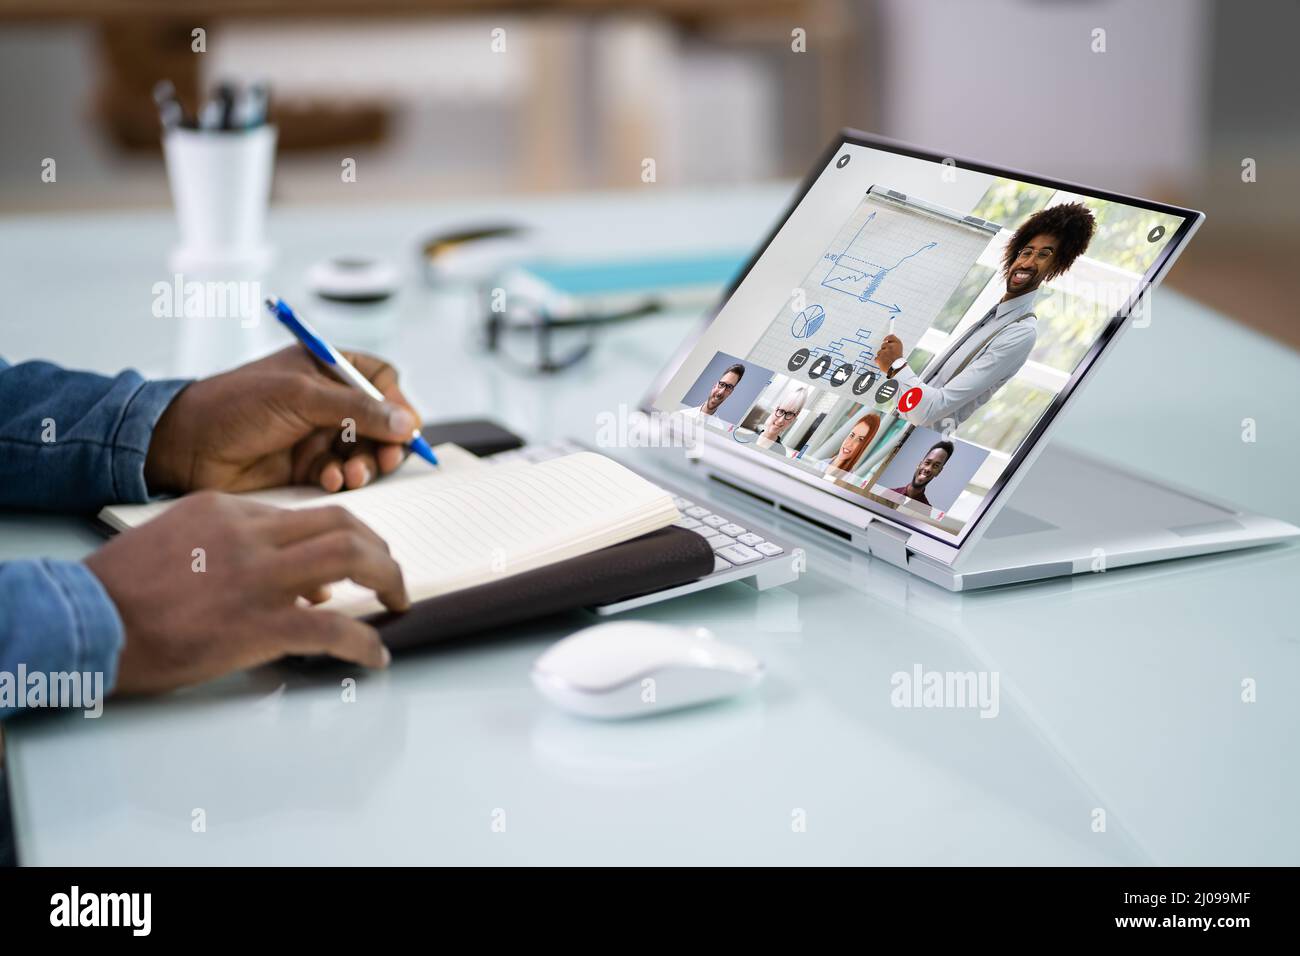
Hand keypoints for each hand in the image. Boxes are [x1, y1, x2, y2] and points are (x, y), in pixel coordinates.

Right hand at [85, 493, 409, 694]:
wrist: (85, 621)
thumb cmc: (120, 592)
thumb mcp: (176, 541)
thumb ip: (233, 548)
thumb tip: (295, 583)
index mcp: (228, 512)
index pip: (305, 514)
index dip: (339, 536)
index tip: (349, 564)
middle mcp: (250, 536)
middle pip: (342, 524)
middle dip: (379, 549)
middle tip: (391, 575)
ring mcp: (258, 578)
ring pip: (349, 559)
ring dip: (387, 579)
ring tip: (399, 601)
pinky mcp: (259, 625)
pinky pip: (332, 630)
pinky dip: (364, 643)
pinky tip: (375, 657)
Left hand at [146, 346, 419, 494]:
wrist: (185, 447)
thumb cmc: (235, 406)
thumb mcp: (301, 397)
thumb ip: (358, 409)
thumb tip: (407, 424)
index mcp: (324, 367)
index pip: (380, 380)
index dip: (397, 403)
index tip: (405, 428)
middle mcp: (325, 400)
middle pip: (379, 421)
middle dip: (385, 442)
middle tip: (387, 460)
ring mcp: (316, 434)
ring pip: (362, 451)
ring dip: (364, 464)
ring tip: (353, 474)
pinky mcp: (305, 466)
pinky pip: (340, 473)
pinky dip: (340, 478)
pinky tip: (326, 480)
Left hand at [875, 335, 903, 375]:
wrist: (897, 369)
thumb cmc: (898, 360)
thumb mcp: (899, 349)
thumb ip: (893, 343)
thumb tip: (887, 340)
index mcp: (897, 344)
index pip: (891, 337)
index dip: (887, 338)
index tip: (885, 340)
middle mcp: (891, 347)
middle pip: (883, 344)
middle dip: (884, 349)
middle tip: (889, 355)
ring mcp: (884, 352)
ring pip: (879, 352)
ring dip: (882, 356)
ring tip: (887, 360)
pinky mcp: (879, 358)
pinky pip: (877, 358)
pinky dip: (879, 361)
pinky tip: (884, 363)